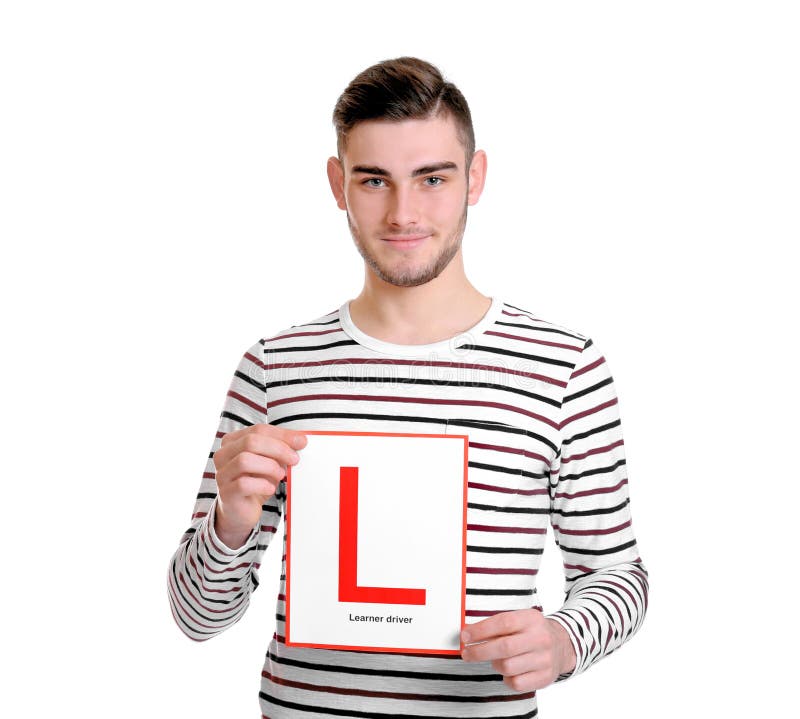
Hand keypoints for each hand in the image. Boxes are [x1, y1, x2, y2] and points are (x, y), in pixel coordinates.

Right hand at [212, 423, 306, 548]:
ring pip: (244, 460)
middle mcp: (222, 455)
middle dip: (278, 449)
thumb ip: (280, 449)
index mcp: (232, 441)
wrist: (241, 511)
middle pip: (251, 441)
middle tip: (294, 459)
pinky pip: (243, 484)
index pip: (258, 430)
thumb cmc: (255, 482)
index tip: (301, 442)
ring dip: (269, 466)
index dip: (282, 435)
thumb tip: (300, 440)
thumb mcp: (269, 461)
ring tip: (280, 475)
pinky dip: (262, 484)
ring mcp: (221, 474)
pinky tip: (270, 488)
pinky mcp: (225, 493)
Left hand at [460, 608, 576, 691]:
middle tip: (467, 653)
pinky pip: (516, 683)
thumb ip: (497, 625)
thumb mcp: (519, 620)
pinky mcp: (545, 677)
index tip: (465, 636)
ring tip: (496, 659)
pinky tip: (509, 671)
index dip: (480, 630)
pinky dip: (506, 678)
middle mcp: (540, 638)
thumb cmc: (531, 632)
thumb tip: (469, 634)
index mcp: (531, 619)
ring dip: (495, 664)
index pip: (502, 623)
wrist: (562, 645)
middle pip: (504, 647)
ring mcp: (544, 659)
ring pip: (507, 667)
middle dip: (479, 651)